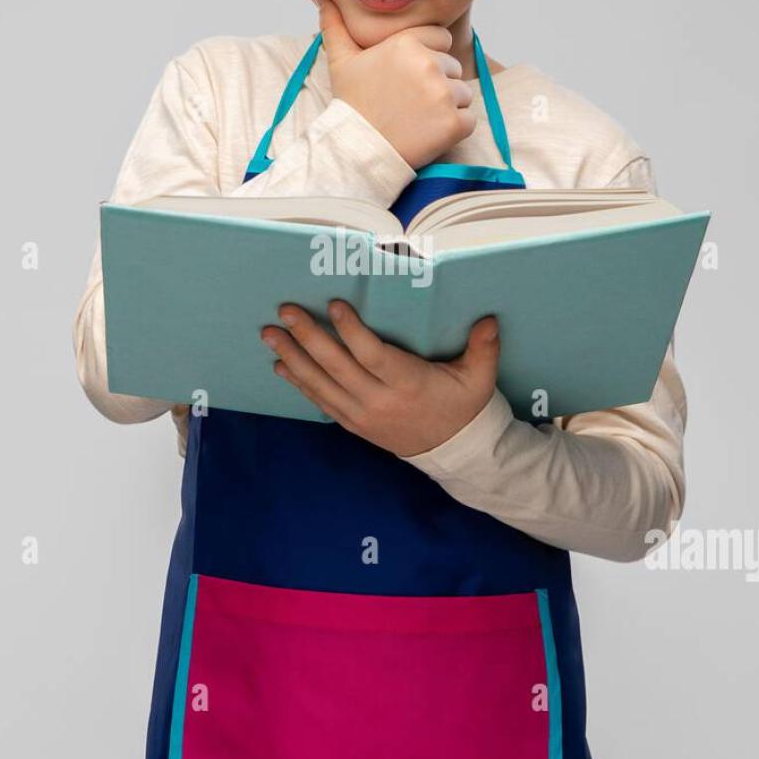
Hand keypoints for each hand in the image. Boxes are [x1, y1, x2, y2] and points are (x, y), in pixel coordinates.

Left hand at [260, 299, 500, 456]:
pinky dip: (299, 382)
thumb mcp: (479, 379)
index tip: (333, 304)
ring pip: (321, 384)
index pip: (373, 355)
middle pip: (337, 366)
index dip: (351, 330)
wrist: (453, 453)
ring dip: (293, 357)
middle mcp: (379, 401)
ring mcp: (362, 415)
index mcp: (409, 384)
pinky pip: (320, 401)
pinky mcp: (353, 424)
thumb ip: (484, 348)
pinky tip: (281, 364)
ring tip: (270, 334)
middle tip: (286, 311)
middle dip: (308, 337)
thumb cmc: (463, 407)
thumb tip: (489, 319)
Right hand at [293, 0, 477, 169]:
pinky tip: (429, 133)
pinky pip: (469, 119)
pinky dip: (455, 128)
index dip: (429, 58)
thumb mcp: (340, 60)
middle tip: (409, 102)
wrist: (357, 151)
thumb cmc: (351, 104)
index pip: (442, 39)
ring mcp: (443, 94)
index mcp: (407, 42)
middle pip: (453, 66)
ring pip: (462, 93)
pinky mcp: (454, 123)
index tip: (409, 79)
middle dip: (437, 83)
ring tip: (417, 118)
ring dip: (447, 106)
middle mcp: (429, 64)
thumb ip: (336, 24)